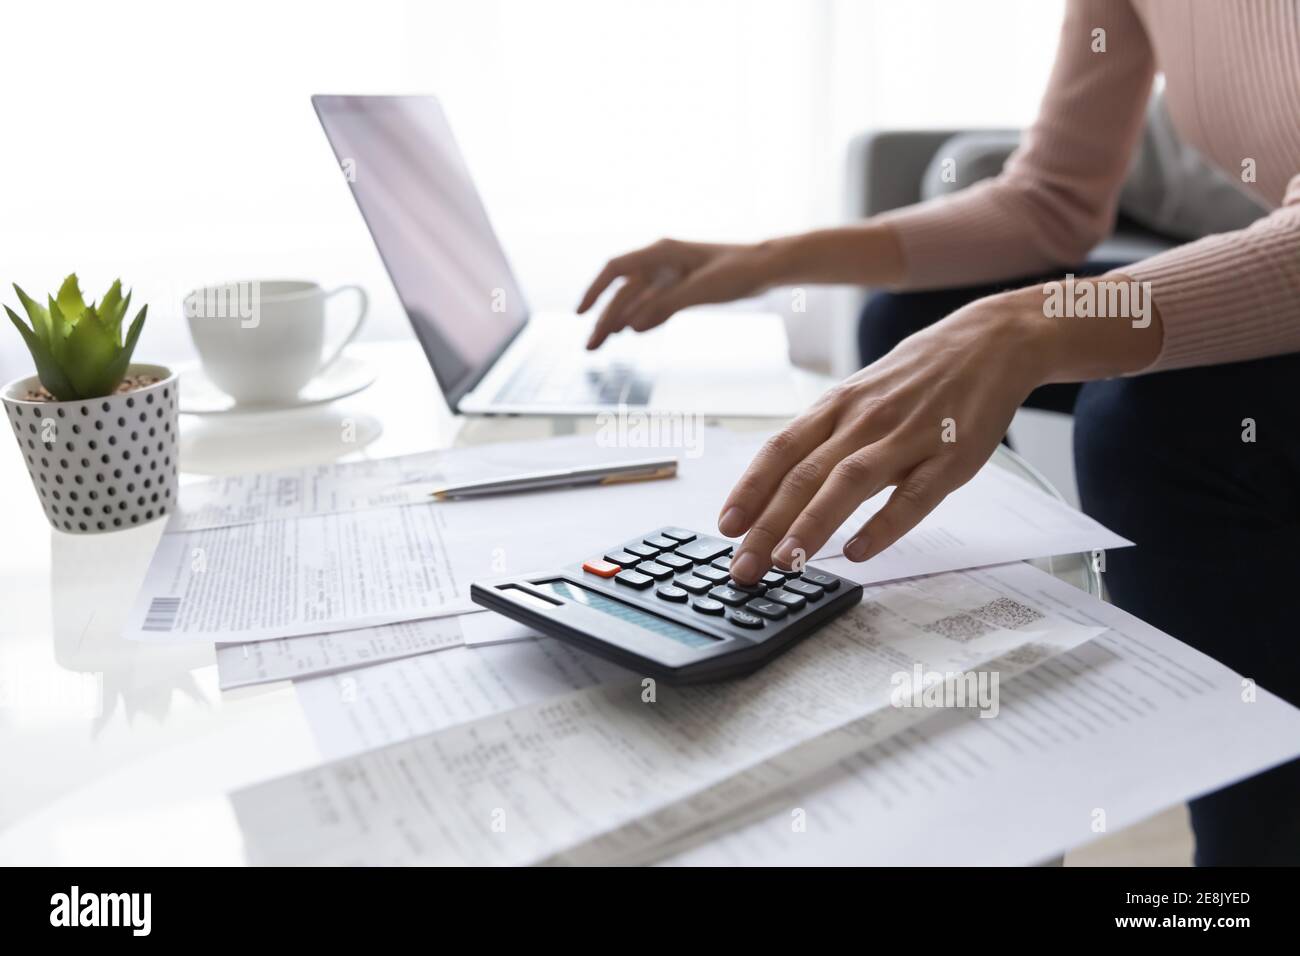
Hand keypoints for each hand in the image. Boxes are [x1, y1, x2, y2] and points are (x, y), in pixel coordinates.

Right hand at [577, 238, 774, 349]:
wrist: (766, 268)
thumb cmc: (737, 271)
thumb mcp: (701, 289)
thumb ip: (665, 306)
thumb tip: (630, 326)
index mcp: (661, 252)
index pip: (616, 270)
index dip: (595, 291)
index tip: (580, 314)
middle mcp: (661, 263)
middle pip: (623, 293)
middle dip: (604, 319)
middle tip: (589, 348)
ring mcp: (671, 277)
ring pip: (637, 302)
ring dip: (619, 323)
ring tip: (600, 345)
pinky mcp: (682, 290)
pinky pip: (655, 307)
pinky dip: (642, 320)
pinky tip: (630, 334)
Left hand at [718, 294, 1051, 584]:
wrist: (990, 342)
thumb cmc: (917, 376)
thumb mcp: (860, 394)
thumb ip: (823, 436)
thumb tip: (777, 483)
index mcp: (837, 406)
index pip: (780, 450)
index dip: (749, 489)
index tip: (725, 527)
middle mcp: (864, 420)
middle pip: (804, 474)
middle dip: (767, 524)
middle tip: (743, 566)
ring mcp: (907, 438)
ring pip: (849, 482)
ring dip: (813, 524)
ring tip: (786, 561)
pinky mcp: (951, 457)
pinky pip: (913, 495)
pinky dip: (885, 525)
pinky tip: (860, 552)